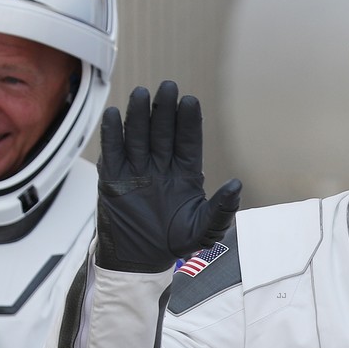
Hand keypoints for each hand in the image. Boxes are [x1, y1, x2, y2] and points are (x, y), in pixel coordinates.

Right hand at [96, 81, 241, 272]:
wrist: (139, 260)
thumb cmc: (173, 243)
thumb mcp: (204, 230)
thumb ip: (221, 209)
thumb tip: (236, 185)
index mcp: (185, 173)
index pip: (187, 141)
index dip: (188, 122)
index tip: (190, 102)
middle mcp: (161, 165)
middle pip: (162, 131)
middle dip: (165, 110)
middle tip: (168, 87)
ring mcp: (136, 169)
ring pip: (138, 136)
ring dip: (139, 115)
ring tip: (141, 94)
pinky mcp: (113, 177)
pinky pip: (113, 151)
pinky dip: (112, 134)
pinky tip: (114, 115)